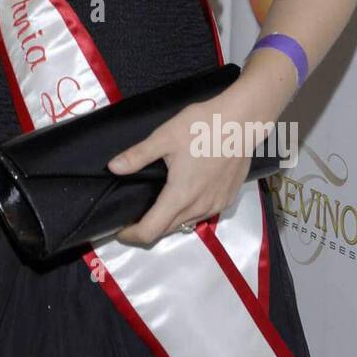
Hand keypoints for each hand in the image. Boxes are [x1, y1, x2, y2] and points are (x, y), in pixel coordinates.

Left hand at [109, 87, 260, 244]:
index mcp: (181, 195)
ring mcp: (216, 204)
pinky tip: (181, 198)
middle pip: (167, 230)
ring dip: (167, 222)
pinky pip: (202, 215)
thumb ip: (138, 155)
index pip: (151, 230)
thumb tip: (113, 168)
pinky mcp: (227, 198)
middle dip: (147, 229)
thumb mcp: (165, 137)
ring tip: (154, 207)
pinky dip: (186, 214)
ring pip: (186, 224)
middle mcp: (200, 207)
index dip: (132, 235)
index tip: (119, 229)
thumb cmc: (204, 126)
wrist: (243, 121)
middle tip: (131, 217)